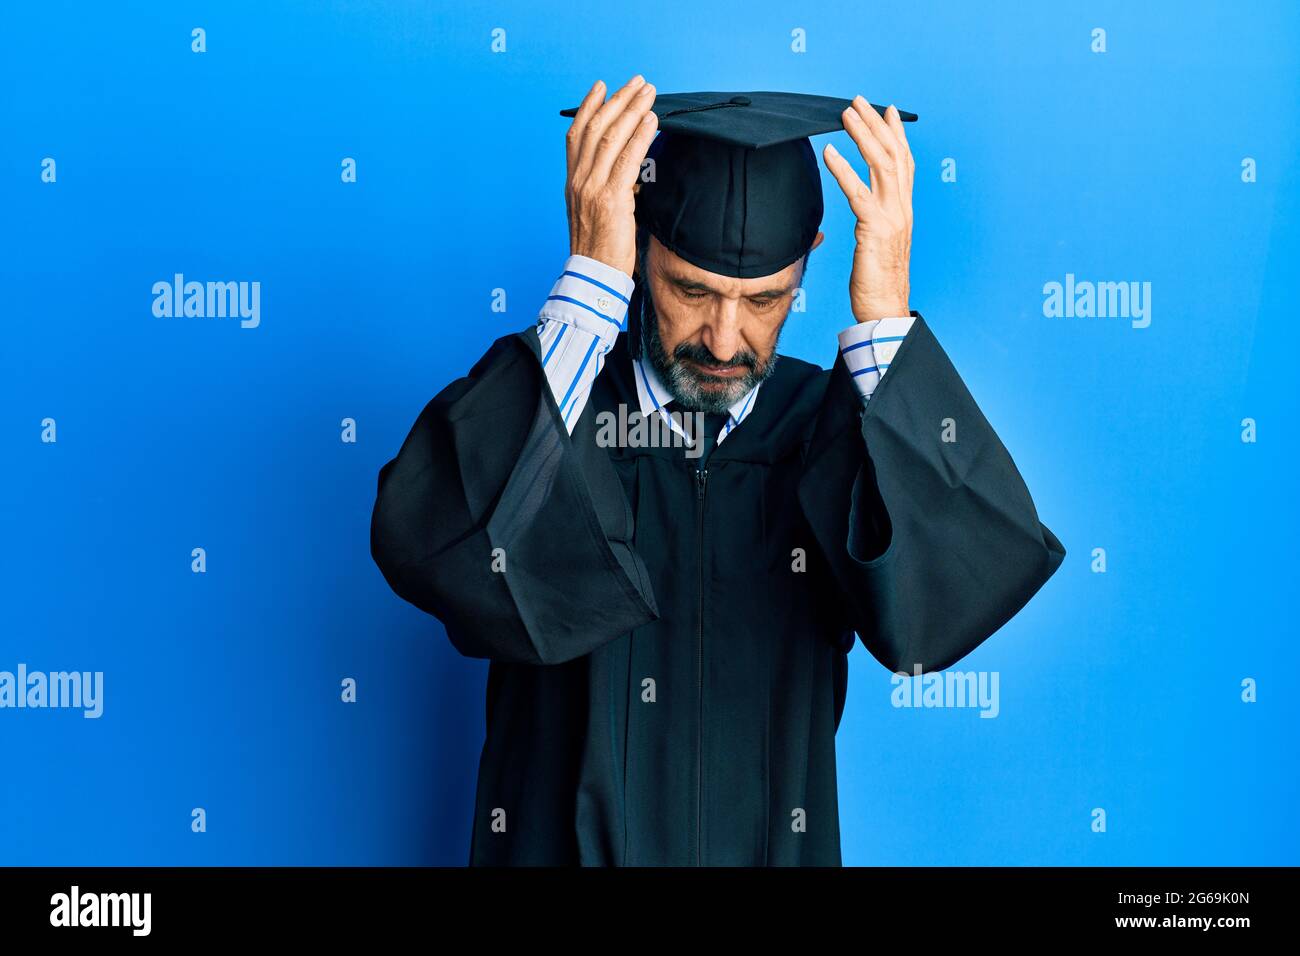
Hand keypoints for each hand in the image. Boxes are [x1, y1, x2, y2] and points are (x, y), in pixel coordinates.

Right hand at [564, 76, 658, 277]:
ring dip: (632, 110)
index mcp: (572, 183)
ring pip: (610, 138)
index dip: (588, 107)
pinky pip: (627, 159)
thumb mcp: (597, 213)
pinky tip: (651, 121)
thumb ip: (609, 188)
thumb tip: (631, 170)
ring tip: (649, 94)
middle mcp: (578, 181)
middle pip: (595, 128)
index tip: (602, 86)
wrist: (593, 278)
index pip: (576, 135)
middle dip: (618, 100)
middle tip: (638, 83)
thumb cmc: (601, 251)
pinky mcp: (610, 199)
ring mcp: (592, 189)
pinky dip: (640, 136)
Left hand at [822, 96, 913, 322]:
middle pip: (893, 155)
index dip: (896, 135)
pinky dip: (844, 170)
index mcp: (903, 212)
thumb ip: (874, 226)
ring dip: (863, 135)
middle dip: (876, 124)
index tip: (888, 110)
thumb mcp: (877, 248)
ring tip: (846, 113)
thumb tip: (866, 218)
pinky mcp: (875, 230)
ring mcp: (892, 218)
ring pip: (881, 165)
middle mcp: (902, 209)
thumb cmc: (876, 285)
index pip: (904, 164)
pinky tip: (829, 153)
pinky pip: (859, 193)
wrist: (885, 311)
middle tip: (859, 100)